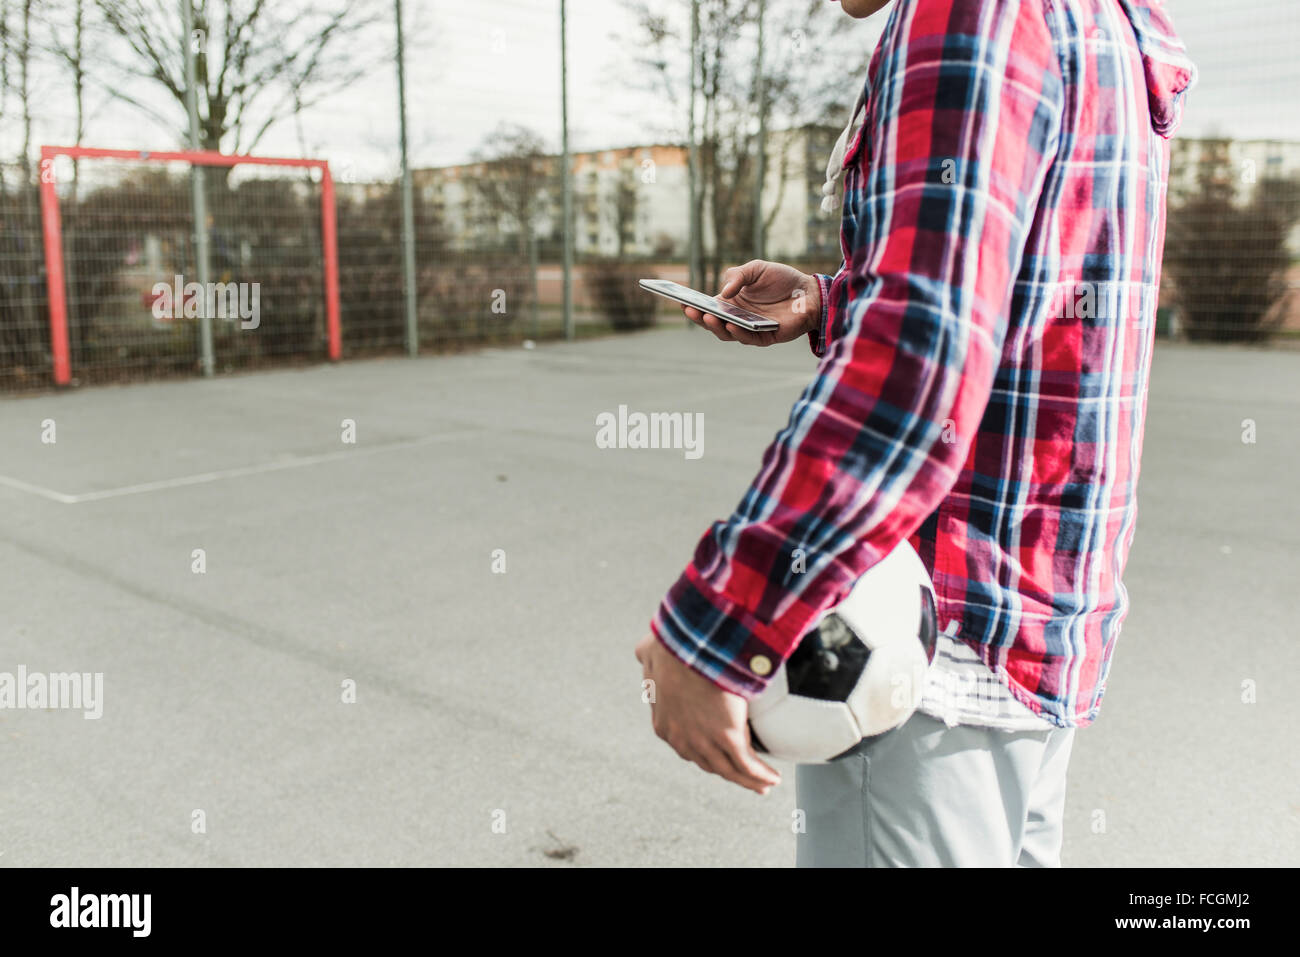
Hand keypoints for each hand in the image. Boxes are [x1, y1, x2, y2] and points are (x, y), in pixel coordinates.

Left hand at [635, 633, 781, 793]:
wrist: (689, 644)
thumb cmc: (671, 644)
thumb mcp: (650, 655)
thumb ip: (649, 659)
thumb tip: (646, 654)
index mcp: (665, 724)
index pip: (688, 748)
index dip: (705, 754)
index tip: (719, 754)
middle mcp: (682, 739)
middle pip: (709, 765)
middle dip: (729, 773)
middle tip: (746, 779)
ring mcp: (704, 740)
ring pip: (730, 770)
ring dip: (749, 781)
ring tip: (764, 784)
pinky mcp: (728, 735)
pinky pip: (747, 764)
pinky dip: (761, 773)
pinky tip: (772, 777)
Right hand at [682, 260, 820, 346]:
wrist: (809, 291)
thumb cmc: (782, 279)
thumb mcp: (756, 268)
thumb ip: (738, 276)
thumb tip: (723, 292)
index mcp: (732, 302)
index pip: (708, 307)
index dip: (694, 306)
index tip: (680, 301)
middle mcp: (738, 317)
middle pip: (713, 323)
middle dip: (700, 318)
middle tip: (691, 310)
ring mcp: (750, 328)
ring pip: (727, 334)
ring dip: (716, 327)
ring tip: (709, 317)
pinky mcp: (765, 337)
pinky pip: (748, 338)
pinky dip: (738, 333)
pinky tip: (731, 325)